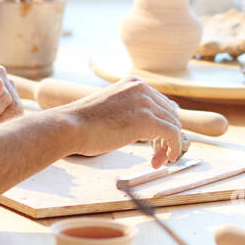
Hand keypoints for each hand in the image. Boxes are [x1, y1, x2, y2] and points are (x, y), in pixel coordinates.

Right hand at [59, 77, 182, 167]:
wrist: (69, 127)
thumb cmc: (84, 124)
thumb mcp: (112, 109)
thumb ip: (132, 113)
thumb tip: (151, 129)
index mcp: (134, 83)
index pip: (161, 104)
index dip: (162, 126)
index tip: (155, 144)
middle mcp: (142, 88)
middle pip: (170, 114)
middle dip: (167, 136)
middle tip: (158, 157)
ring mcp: (144, 102)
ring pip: (173, 125)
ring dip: (168, 146)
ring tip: (158, 161)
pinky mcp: (146, 120)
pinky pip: (172, 134)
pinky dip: (174, 147)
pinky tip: (167, 159)